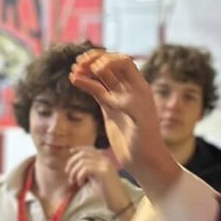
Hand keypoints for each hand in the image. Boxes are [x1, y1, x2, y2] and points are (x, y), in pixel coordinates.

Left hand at [65, 147, 126, 206]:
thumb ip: (89, 169)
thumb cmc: (107, 192)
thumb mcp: (96, 178)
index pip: (90, 149)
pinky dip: (79, 176)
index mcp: (105, 159)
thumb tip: (76, 165)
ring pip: (82, 162)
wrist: (119, 202)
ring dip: (74, 172)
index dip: (79, 149)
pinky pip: (86, 169)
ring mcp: (105, 165)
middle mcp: (106, 160)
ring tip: (74, 182)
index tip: (70, 152)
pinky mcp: (104, 172)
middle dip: (72, 162)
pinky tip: (81, 183)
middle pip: (83, 154)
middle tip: (68, 173)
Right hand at [68, 50, 176, 194]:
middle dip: (96, 60)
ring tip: (74, 68)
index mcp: (140, 88)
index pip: (124, 62)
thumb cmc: (147, 143)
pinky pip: (96, 90)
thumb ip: (133, 110)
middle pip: (111, 65)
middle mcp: (129, 90)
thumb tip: (121, 99)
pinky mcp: (109, 108)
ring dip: (88, 70)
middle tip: (80, 62)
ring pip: (101, 77)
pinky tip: (73, 79)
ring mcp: (118, 98)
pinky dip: (85, 83)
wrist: (143, 160)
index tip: (97, 69)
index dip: (110, 60)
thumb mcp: (142, 125)